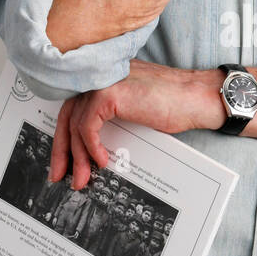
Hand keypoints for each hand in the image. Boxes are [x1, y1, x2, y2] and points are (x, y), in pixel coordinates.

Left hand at [48, 61, 219, 189]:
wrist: (197, 98)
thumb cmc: (174, 104)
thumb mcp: (135, 110)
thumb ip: (111, 116)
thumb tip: (91, 147)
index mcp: (104, 79)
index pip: (73, 108)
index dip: (64, 136)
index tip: (63, 161)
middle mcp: (99, 77)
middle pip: (66, 116)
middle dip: (62, 150)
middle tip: (60, 176)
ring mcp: (102, 83)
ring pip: (74, 124)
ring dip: (77, 156)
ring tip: (82, 178)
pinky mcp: (108, 94)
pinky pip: (87, 127)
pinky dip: (91, 147)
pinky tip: (102, 160)